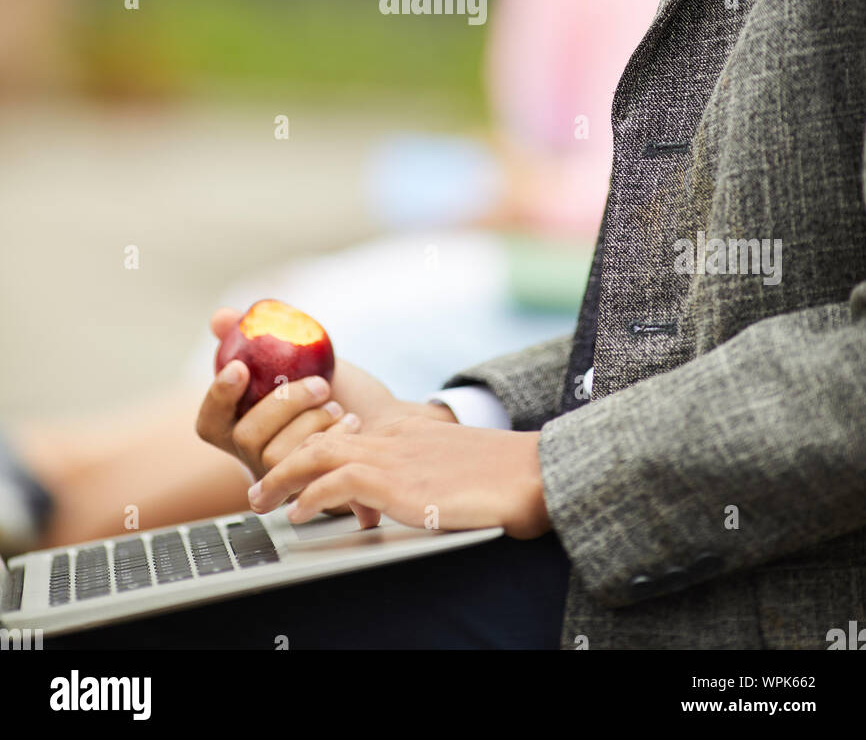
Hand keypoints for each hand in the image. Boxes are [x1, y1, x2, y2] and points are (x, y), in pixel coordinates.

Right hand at [195, 308, 451, 526]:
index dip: (218, 396)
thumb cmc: (341, 391)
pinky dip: (329, 439)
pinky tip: (350, 424)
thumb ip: (262, 339)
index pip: (210, 423)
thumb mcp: (304, 358)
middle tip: (321, 384)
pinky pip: (305, 472)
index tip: (240, 367)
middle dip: (282, 404)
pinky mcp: (311, 493)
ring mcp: (282, 480)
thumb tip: (220, 318)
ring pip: (272, 456)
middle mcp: (256, 458)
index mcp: (245, 427)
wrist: (388, 422)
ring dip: (309, 423)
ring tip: (337, 407)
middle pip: (245, 436)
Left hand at [246, 415, 551, 539]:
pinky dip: (311, 496)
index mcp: (405, 430)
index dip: (310, 451)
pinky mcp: (399, 483)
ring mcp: (395, 457)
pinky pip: (338, 483)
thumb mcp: (449, 467)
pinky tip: (300, 513)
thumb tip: (409, 497)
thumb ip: (421, 473)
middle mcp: (394, 436)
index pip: (342, 433)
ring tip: (263, 500)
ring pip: (318, 455)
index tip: (292, 470)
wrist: (530, 473)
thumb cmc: (500, 476)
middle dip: (283, 462)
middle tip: (261, 487)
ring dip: (283, 478)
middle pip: (319, 437)